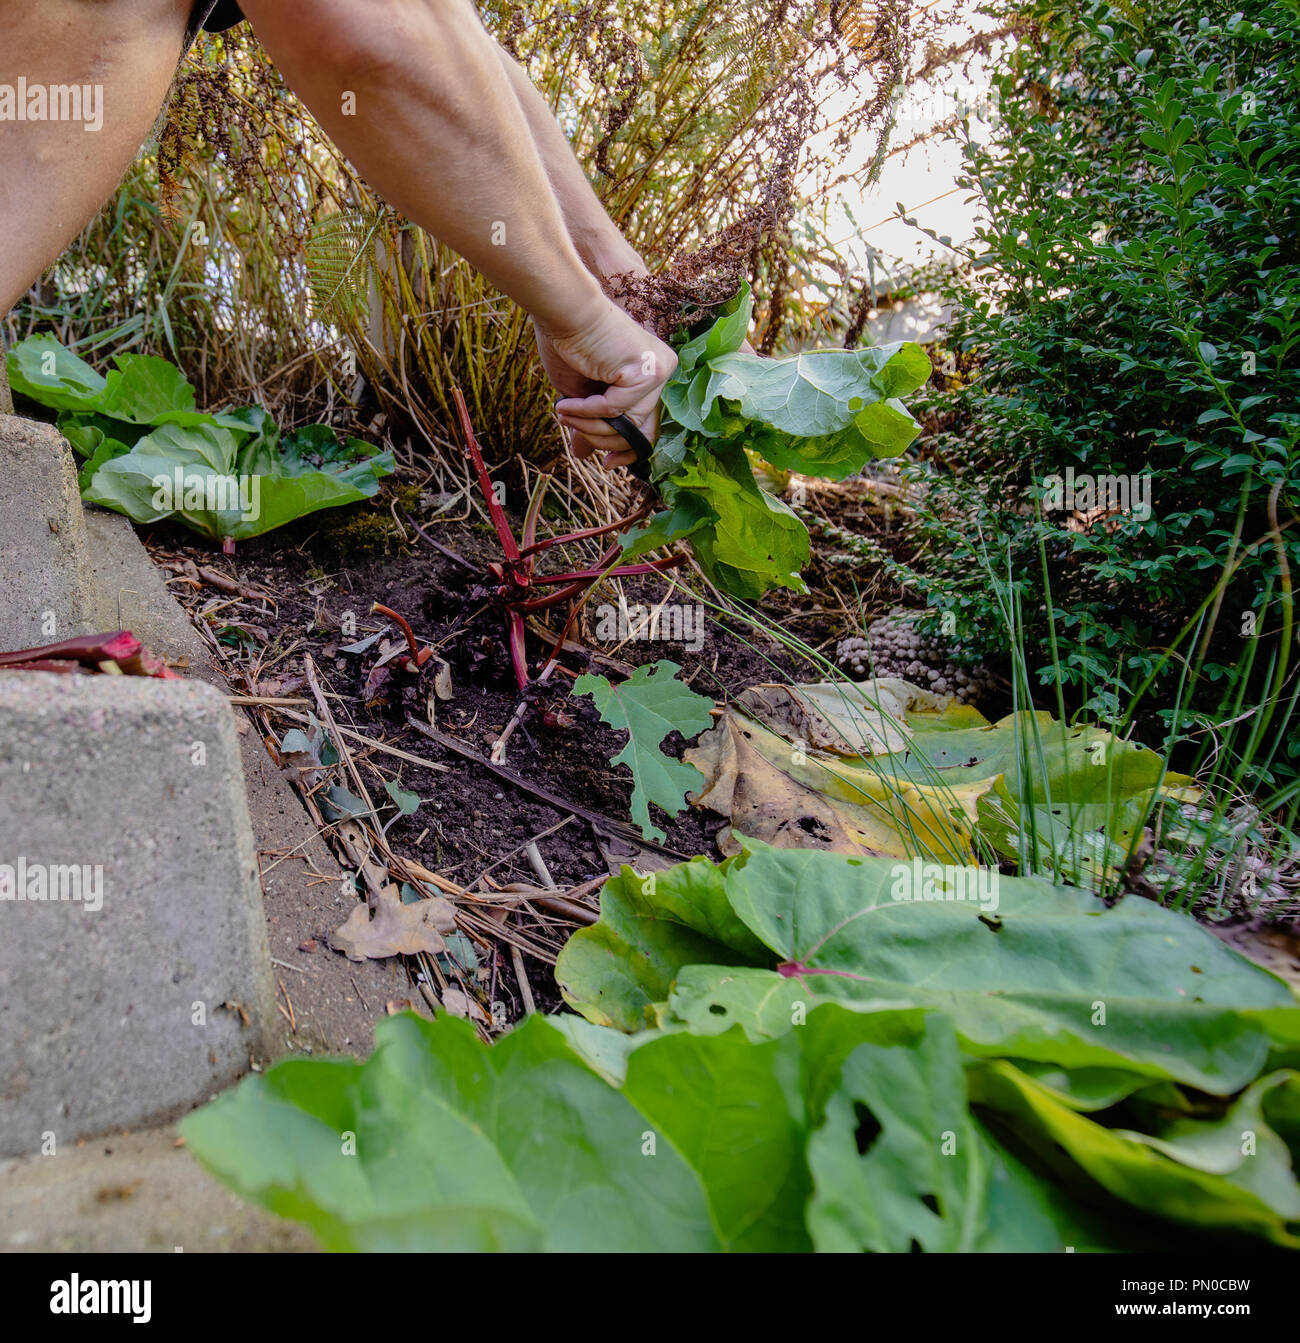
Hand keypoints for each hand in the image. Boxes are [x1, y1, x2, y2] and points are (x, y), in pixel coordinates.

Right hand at [533, 299, 676, 467]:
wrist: (564, 309)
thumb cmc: (570, 343)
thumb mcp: (581, 394)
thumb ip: (590, 423)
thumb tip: (584, 455)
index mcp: (652, 376)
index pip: (652, 427)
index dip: (631, 451)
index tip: (609, 464)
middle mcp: (663, 373)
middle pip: (640, 431)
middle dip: (602, 438)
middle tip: (570, 427)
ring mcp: (658, 371)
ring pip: (627, 424)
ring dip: (589, 426)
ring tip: (563, 414)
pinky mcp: (646, 371)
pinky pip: (614, 410)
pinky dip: (586, 412)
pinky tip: (565, 405)